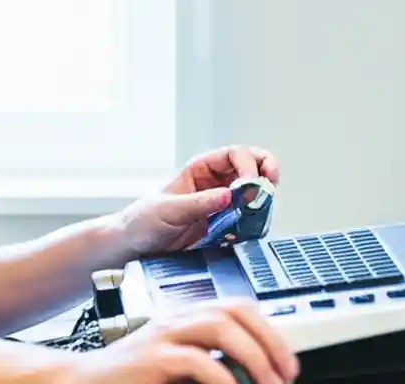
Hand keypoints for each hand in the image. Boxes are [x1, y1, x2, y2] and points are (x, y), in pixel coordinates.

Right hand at [57, 299, 299, 383]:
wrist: (83, 382)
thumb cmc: (132, 378)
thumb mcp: (178, 365)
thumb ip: (209, 361)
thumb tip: (254, 373)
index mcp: (186, 318)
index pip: (236, 306)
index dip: (269, 331)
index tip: (288, 363)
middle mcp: (176, 319)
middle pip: (233, 310)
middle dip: (269, 341)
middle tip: (286, 375)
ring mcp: (163, 335)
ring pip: (218, 326)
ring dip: (253, 356)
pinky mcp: (152, 358)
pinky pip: (195, 360)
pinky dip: (222, 378)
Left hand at [116, 146, 281, 256]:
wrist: (133, 249)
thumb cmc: (142, 222)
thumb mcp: (168, 210)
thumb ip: (198, 204)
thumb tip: (227, 196)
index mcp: (200, 170)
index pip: (234, 154)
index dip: (248, 163)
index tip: (251, 182)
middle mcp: (215, 185)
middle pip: (251, 168)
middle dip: (266, 172)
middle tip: (270, 186)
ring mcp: (222, 206)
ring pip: (254, 194)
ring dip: (263, 201)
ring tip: (260, 212)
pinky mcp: (224, 228)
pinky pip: (249, 221)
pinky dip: (256, 224)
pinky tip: (250, 230)